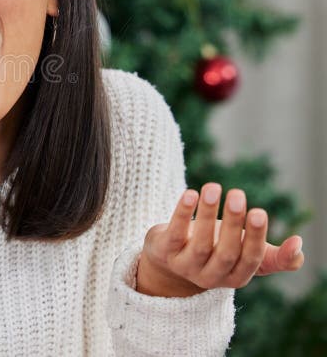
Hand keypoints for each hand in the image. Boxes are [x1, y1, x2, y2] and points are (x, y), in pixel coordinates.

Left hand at [136, 183, 304, 296]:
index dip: (255, 238)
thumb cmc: (216, 249)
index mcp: (235, 276)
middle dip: (234, 224)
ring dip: (208, 213)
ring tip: (214, 187)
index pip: (250, 261)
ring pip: (200, 243)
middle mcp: (211, 277)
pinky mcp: (164, 252)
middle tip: (239, 195)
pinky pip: (174, 233)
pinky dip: (182, 213)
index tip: (259, 211)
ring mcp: (185, 266)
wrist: (169, 259)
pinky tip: (190, 193)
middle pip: (226, 253)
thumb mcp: (244, 253)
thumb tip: (300, 245)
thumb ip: (274, 255)